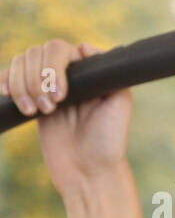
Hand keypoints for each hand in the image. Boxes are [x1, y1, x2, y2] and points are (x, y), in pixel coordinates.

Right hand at [1, 39, 132, 195]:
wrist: (88, 172)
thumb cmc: (109, 141)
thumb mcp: (120, 103)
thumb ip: (109, 72)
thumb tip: (83, 46)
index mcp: (89, 72)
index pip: (60, 49)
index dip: (54, 68)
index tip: (61, 96)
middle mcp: (68, 75)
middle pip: (36, 53)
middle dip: (37, 80)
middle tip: (49, 109)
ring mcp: (47, 86)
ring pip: (20, 63)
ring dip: (22, 86)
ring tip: (35, 112)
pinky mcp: (31, 100)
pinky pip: (9, 78)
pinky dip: (5, 81)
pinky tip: (6, 93)